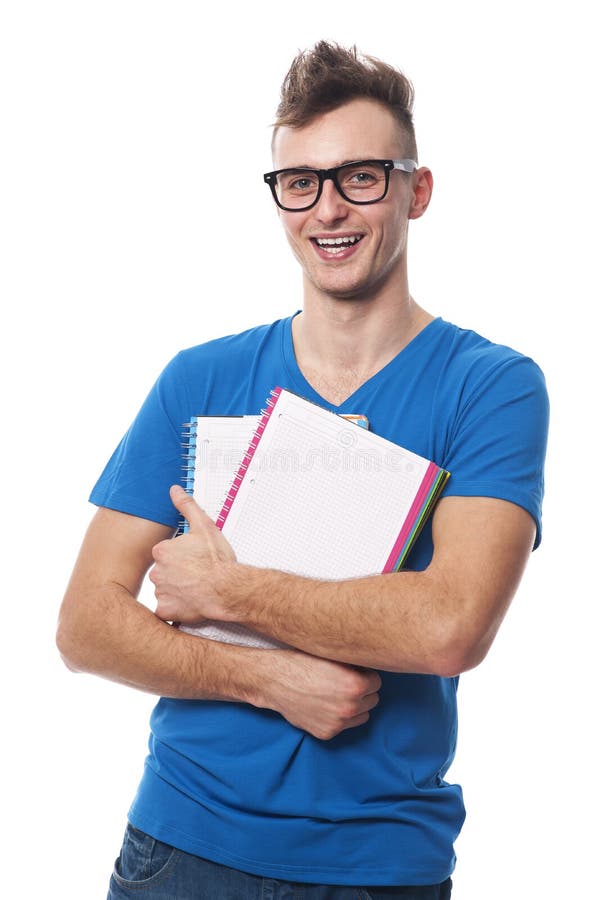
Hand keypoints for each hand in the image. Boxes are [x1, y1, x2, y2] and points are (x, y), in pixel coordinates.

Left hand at [149, 485, 235, 624]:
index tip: (194, 560)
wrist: (227, 588)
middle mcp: (156, 572)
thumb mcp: (204, 526)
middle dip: (178, 575)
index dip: (182, 557)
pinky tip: (190, 603)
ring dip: (177, 591)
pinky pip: (165, 610)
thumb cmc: (217, 560)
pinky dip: (175, 608)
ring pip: (165, 591)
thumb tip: (174, 490)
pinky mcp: (165, 611)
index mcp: (162, 551)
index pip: (166, 554)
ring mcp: (160, 592)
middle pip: (164, 572)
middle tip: (197, 576)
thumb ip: (186, 506)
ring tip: (196, 590)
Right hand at [260, 649, 381, 740]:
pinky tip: (324, 705)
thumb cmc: (302, 662)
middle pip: (372, 699)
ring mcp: (338, 722)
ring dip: (355, 706)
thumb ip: (355, 664)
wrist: (274, 681)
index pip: (377, 681)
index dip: (365, 674)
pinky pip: (344, 725)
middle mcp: (350, 706)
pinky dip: (339, 717)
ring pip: (362, 715)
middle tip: (345, 682)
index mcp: (356, 684)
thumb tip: (372, 665)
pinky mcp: (327, 733)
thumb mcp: (333, 656)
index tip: (355, 671)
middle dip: (363, 691)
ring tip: (336, 694)